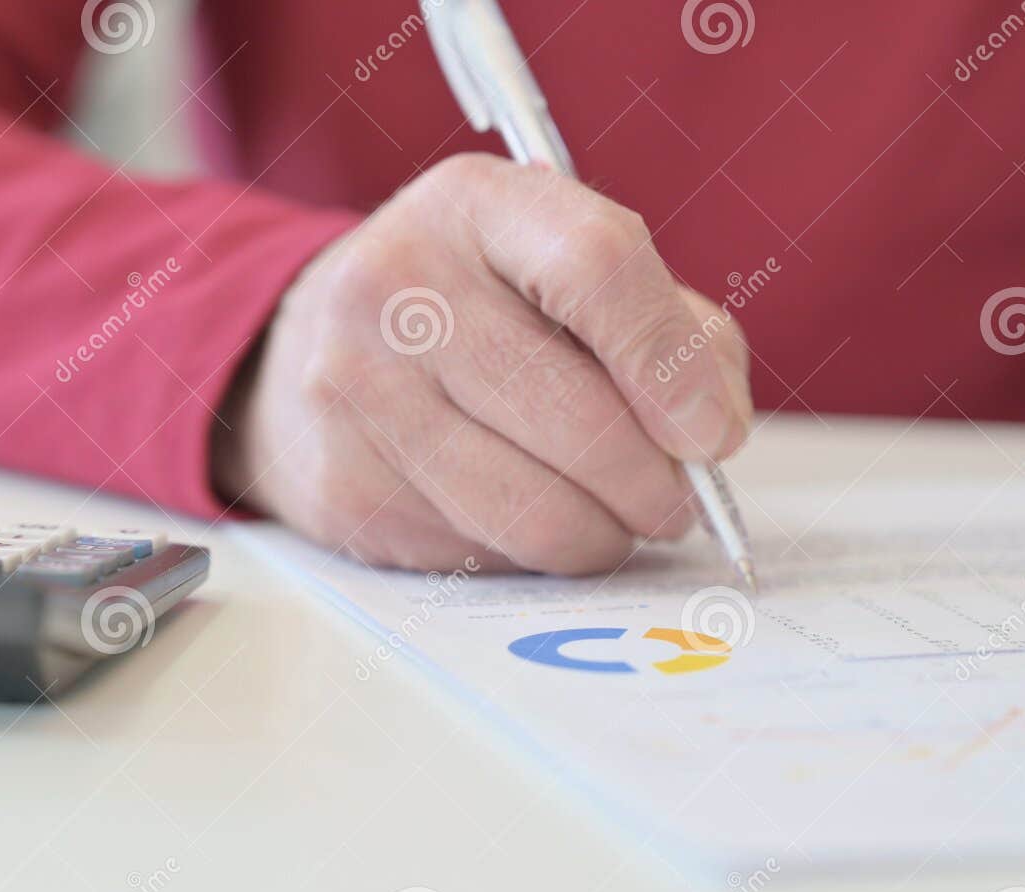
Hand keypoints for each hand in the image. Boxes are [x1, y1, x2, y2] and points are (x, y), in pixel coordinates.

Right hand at [212, 154, 752, 573]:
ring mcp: (354, 389)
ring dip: (599, 535)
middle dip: (652, 482)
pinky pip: (477, 552)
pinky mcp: (340, 486)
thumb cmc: (475, 307)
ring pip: (529, 509)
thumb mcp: (561, 266)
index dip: (671, 362)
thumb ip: (666, 324)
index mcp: (472, 205)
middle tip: (675, 503)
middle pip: (573, 412)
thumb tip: (712, 432)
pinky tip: (519, 514)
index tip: (712, 434)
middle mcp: (396, 286)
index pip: (595, 267)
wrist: (312, 349)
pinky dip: (526, 553)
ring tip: (611, 519)